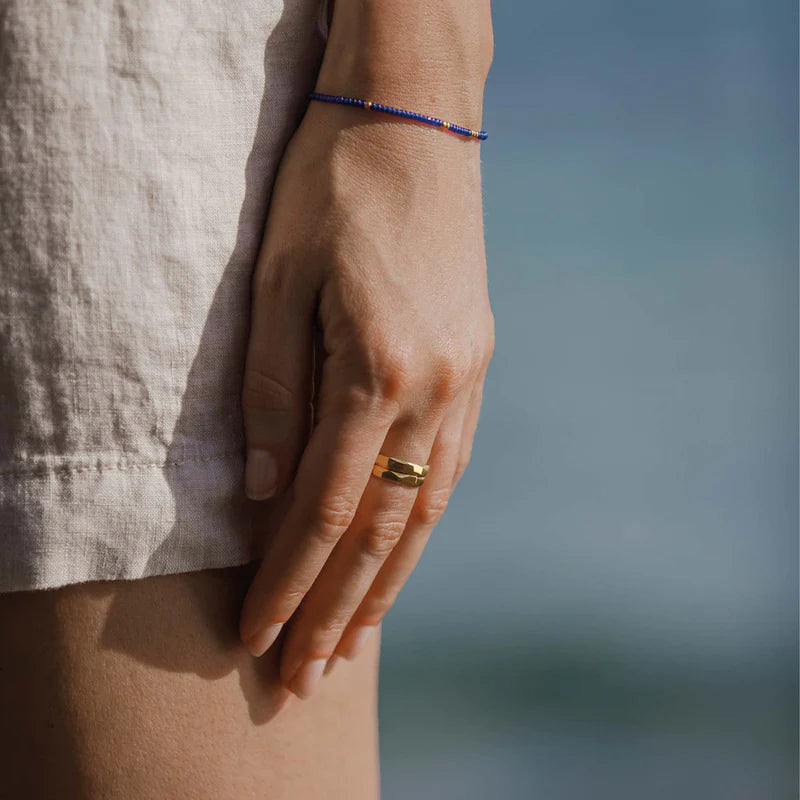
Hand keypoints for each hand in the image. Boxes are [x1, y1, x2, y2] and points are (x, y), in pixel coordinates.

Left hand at [238, 99, 493, 698]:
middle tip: (306, 679)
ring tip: (354, 645)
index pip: (327, 508)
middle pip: (384, 530)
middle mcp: (438, 388)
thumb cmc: (330, 193)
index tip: (257, 636)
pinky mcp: (477, 368)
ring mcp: (468, 381)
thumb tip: (269, 491)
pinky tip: (401, 561)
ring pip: (427, 511)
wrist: (414, 126)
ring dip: (386, 585)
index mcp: (380, 367)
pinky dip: (420, 528)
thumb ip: (272, 393)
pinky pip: (449, 470)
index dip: (287, 581)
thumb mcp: (276, 284)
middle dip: (337, 611)